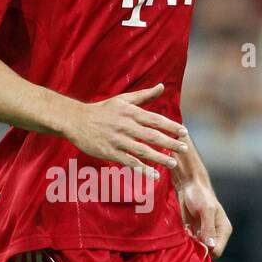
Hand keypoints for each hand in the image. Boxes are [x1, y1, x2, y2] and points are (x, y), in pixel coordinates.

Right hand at [62, 82, 188, 176]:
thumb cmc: (102, 110)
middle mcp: (126, 126)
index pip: (156, 120)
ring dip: (159, 157)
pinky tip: (154, 175)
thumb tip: (161, 87)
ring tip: (173, 163)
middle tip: (184, 148)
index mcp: (131, 112)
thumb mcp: (123, 100)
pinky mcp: (110, 152)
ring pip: (143, 150)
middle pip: (152, 136)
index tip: (184, 132)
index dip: (171, 126)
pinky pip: (129, 162)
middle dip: (170, 142)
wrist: (76, 120)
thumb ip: (143, 95)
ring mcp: (118, 140)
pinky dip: (142, 169)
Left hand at [176, 177, 231, 257]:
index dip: (206, 250)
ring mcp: (204, 235)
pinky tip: (183, 231)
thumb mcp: (206, 210)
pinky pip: (190, 244)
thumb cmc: (201, 195)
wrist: (189, 186)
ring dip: (190, 245)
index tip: (195, 242)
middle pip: (207, 253)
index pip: (217, 251)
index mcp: (223, 230)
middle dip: (197, 248)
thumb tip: (210, 246)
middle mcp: (215, 235)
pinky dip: (185, 240)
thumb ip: (209, 228)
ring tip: (186, 232)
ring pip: (198, 249)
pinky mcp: (194, 232)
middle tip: (189, 237)